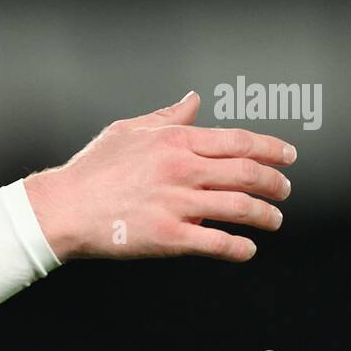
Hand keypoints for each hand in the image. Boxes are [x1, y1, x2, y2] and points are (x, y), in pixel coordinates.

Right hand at [24, 91, 296, 262]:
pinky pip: (218, 243)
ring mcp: (177, 205)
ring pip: (241, 208)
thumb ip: (167, 116)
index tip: (288, 157)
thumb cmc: (89, 170)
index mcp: (174, 142)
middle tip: (284, 190)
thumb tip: (193, 100)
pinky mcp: (169, 237)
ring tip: (274, 220)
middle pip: (249, 174)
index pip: (240, 142)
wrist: (62, 208)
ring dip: (266, 215)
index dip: (273, 149)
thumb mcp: (127, 131)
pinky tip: (247, 249)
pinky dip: (240, 248)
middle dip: (276, 183)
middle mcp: (181, 170)